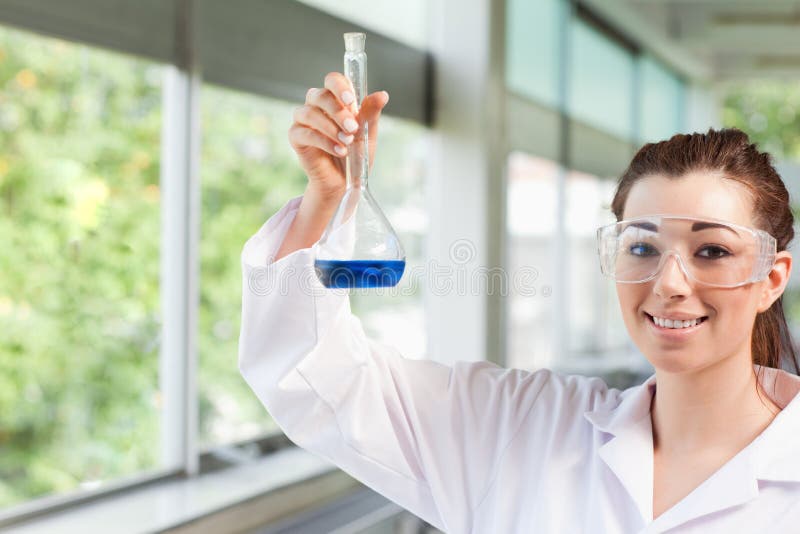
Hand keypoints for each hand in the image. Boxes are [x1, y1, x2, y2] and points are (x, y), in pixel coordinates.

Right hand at [289, 72, 388, 199]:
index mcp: (335, 98)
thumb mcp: (367, 134)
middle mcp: (316, 104)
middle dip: (338, 111)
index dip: (340, 87)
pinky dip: (324, 142)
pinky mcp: (296, 137)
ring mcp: (303, 120)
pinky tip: (339, 151)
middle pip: (320, 95)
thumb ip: (370, 114)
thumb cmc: (354, 154)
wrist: (343, 181)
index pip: (333, 81)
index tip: (351, 101)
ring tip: (347, 142)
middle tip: (353, 128)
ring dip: (331, 127)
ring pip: (310, 113)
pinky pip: (306, 133)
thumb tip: (383, 95)